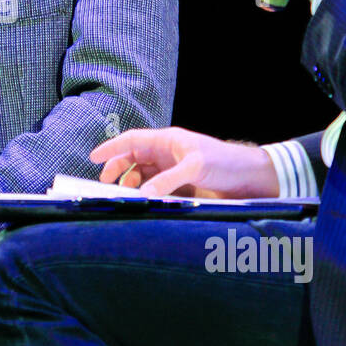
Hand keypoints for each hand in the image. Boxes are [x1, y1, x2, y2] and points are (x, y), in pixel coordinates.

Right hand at [89, 126, 279, 198]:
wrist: (251, 180)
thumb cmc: (225, 163)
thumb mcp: (194, 167)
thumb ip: (167, 181)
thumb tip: (142, 196)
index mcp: (167, 140)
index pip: (132, 140)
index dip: (111, 148)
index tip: (93, 158)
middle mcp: (167, 154)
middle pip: (133, 160)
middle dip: (118, 170)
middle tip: (106, 185)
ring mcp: (173, 171)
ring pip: (143, 177)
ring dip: (134, 186)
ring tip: (129, 198)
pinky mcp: (180, 188)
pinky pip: (157, 191)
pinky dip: (148, 197)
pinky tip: (145, 205)